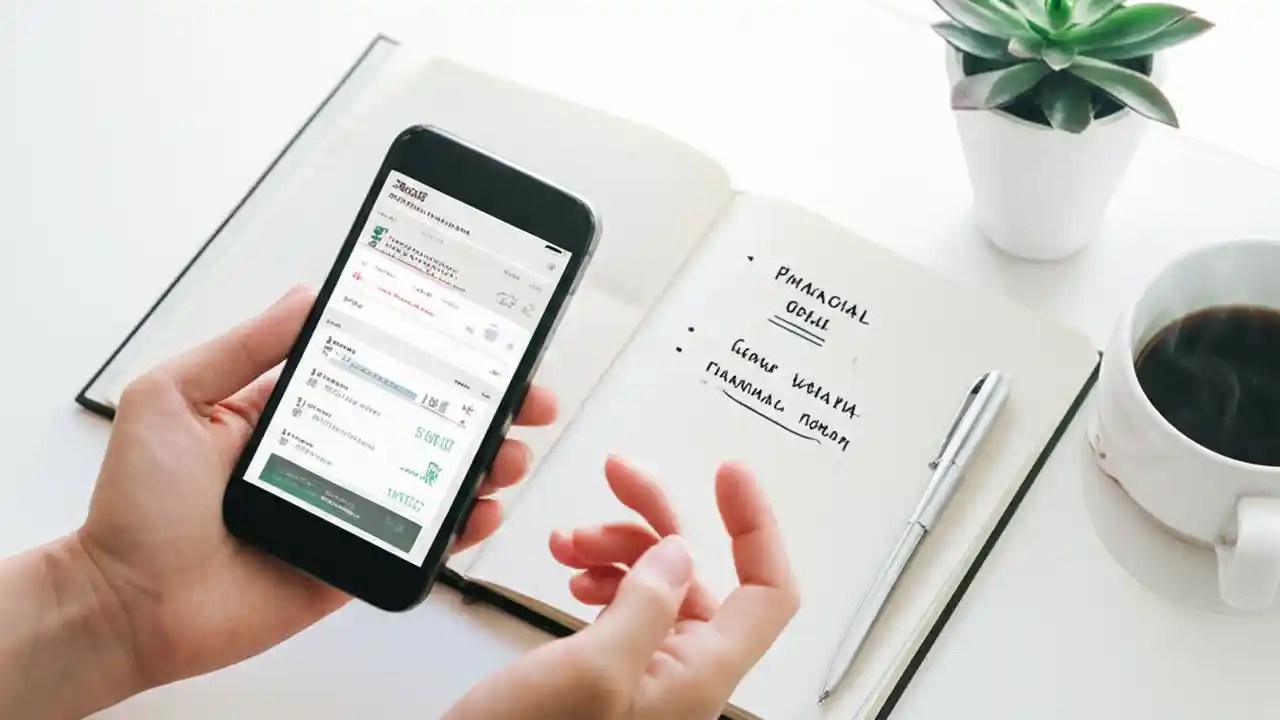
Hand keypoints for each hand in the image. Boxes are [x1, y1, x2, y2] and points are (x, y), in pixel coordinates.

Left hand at [72, 287, 555, 700]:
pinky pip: (422, 541)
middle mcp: (332, 454)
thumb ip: (242, 347)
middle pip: (425, 420)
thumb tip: (306, 295)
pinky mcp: (358, 559)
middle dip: (485, 407)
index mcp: (294, 410)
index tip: (477, 338)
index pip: (380, 368)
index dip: (434, 354)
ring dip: (487, 461)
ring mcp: (351, 507)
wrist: (127, 606)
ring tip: (512, 451)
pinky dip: (462, 526)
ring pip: (436, 478)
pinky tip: (482, 509)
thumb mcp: (172, 397)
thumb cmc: (137, 506)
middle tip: (525, 396)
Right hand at [446, 457, 798, 719]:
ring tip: (568, 542)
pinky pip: (623, 606)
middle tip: (616, 473)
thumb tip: (681, 552)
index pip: (768, 593)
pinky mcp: (608, 674)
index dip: (757, 527)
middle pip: (698, 573)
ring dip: (618, 545)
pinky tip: (569, 571)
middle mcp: (682, 674)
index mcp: (699, 676)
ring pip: (655, 584)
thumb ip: (646, 607)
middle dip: (658, 519)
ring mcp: (645, 675)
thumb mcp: (589, 671)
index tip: (727, 473)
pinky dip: (600, 574)